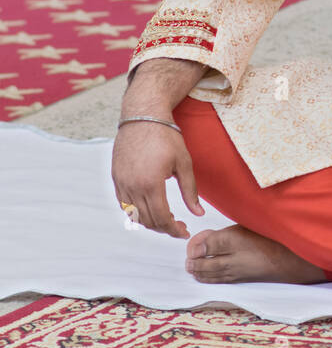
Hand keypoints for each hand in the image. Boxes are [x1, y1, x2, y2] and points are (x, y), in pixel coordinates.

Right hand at [112, 122, 204, 239]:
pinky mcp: (116, 178)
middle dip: (164, 228)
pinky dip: (136, 212)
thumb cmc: (166, 136)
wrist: (142, 116)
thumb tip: (199, 213)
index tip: (184, 231)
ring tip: (167, 218)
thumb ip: (190, 191)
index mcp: (151, 184)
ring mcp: (121, 182)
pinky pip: (124, 204)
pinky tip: (150, 208)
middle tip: (179, 226)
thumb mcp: (184, 163)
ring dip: (150, 222)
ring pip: (134, 215)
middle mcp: (132, 186)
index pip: (161, 218)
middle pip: (148, 220)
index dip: (174, 229)